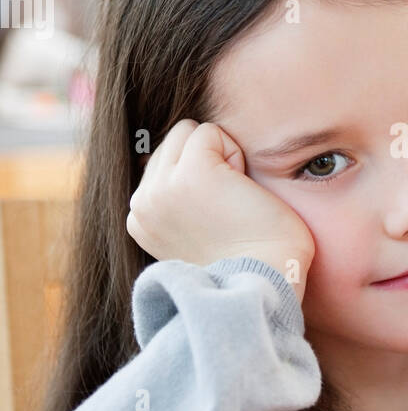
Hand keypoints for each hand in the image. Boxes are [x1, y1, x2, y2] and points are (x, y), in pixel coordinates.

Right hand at [126, 120, 314, 303]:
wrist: (265, 279)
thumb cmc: (248, 258)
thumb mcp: (193, 229)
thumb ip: (175, 197)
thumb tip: (179, 156)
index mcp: (139, 220)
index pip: (162, 163)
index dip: (199, 179)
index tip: (215, 218)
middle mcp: (142, 204)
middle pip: (173, 142)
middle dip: (206, 161)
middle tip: (226, 207)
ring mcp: (161, 187)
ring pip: (188, 131)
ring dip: (219, 156)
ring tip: (231, 199)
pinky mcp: (191, 173)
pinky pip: (210, 132)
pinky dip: (234, 153)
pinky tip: (239, 189)